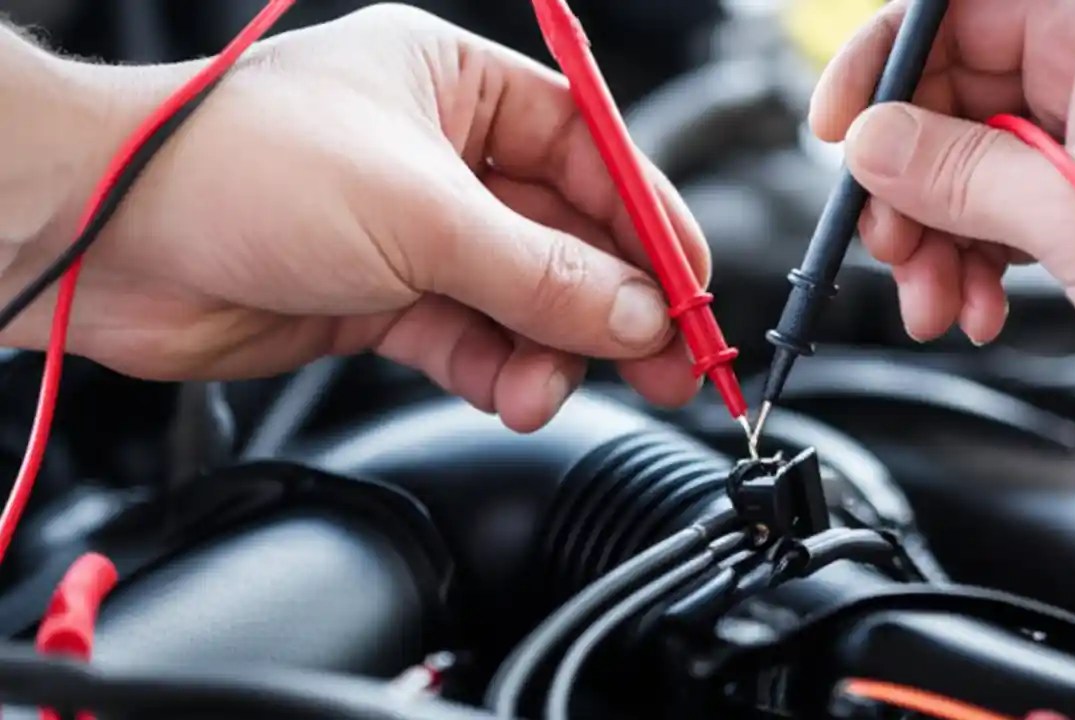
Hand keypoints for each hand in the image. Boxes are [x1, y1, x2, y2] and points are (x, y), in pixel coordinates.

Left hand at [0, 4, 709, 431]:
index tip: (692, 288)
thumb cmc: (234, 165)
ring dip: (552, 348)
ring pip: (521, 299)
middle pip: (565, 235)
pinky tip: (516, 392)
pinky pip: (471, 340)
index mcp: (460, 87)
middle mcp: (444, 157)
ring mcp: (414, 233)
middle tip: (667, 360)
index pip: (591, 152)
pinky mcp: (382, 299)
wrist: (108, 239)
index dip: (649, 223)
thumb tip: (637, 310)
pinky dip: (500, 371)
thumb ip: (541, 273)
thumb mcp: (421, 212)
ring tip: (557, 384)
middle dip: (613, 301)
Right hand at [812, 0, 1074, 394]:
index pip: (951, 12)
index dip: (881, 67)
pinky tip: (977, 302)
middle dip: (907, 186)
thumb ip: (956, 172)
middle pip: (948, 98)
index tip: (838, 130)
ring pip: (967, 160)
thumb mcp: (1073, 215)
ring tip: (936, 302)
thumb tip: (867, 145)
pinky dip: (977, 255)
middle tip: (890, 248)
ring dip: (936, 238)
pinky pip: (1003, 201)